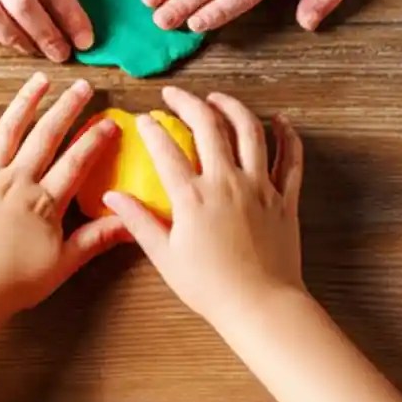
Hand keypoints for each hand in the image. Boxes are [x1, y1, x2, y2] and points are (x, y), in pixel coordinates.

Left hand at [0, 74, 128, 315]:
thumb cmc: (14, 283)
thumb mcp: (63, 263)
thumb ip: (97, 238)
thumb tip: (132, 224)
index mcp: (45, 201)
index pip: (76, 161)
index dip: (95, 140)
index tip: (111, 121)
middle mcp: (17, 181)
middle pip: (46, 136)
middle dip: (66, 108)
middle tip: (82, 87)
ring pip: (8, 131)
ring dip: (25, 102)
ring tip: (40, 80)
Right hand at [103, 86, 305, 326]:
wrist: (260, 306)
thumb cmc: (209, 287)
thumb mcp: (165, 256)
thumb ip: (138, 221)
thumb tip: (112, 197)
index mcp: (193, 197)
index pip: (166, 150)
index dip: (151, 130)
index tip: (143, 120)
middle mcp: (227, 182)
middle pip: (208, 126)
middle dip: (188, 103)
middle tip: (174, 96)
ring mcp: (259, 186)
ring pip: (250, 131)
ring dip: (233, 107)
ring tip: (218, 98)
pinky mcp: (285, 198)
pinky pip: (290, 159)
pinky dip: (288, 136)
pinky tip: (281, 121)